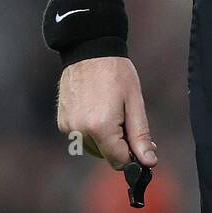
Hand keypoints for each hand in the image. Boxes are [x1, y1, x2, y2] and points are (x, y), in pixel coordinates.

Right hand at [57, 56, 157, 170]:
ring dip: (104, 139)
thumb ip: (140, 135)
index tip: (140, 143)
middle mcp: (80, 132)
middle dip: (119, 144)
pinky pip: (81, 138)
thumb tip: (148, 162)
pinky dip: (91, 131)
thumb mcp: (135, 102)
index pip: (118, 161)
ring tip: (110, 110)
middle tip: (125, 118)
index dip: (132, 155)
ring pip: (93, 148)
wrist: (90, 50)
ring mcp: (69, 128)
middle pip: (105, 156)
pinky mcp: (63, 123)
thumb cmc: (116, 72)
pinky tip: (96, 109)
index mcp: (101, 127)